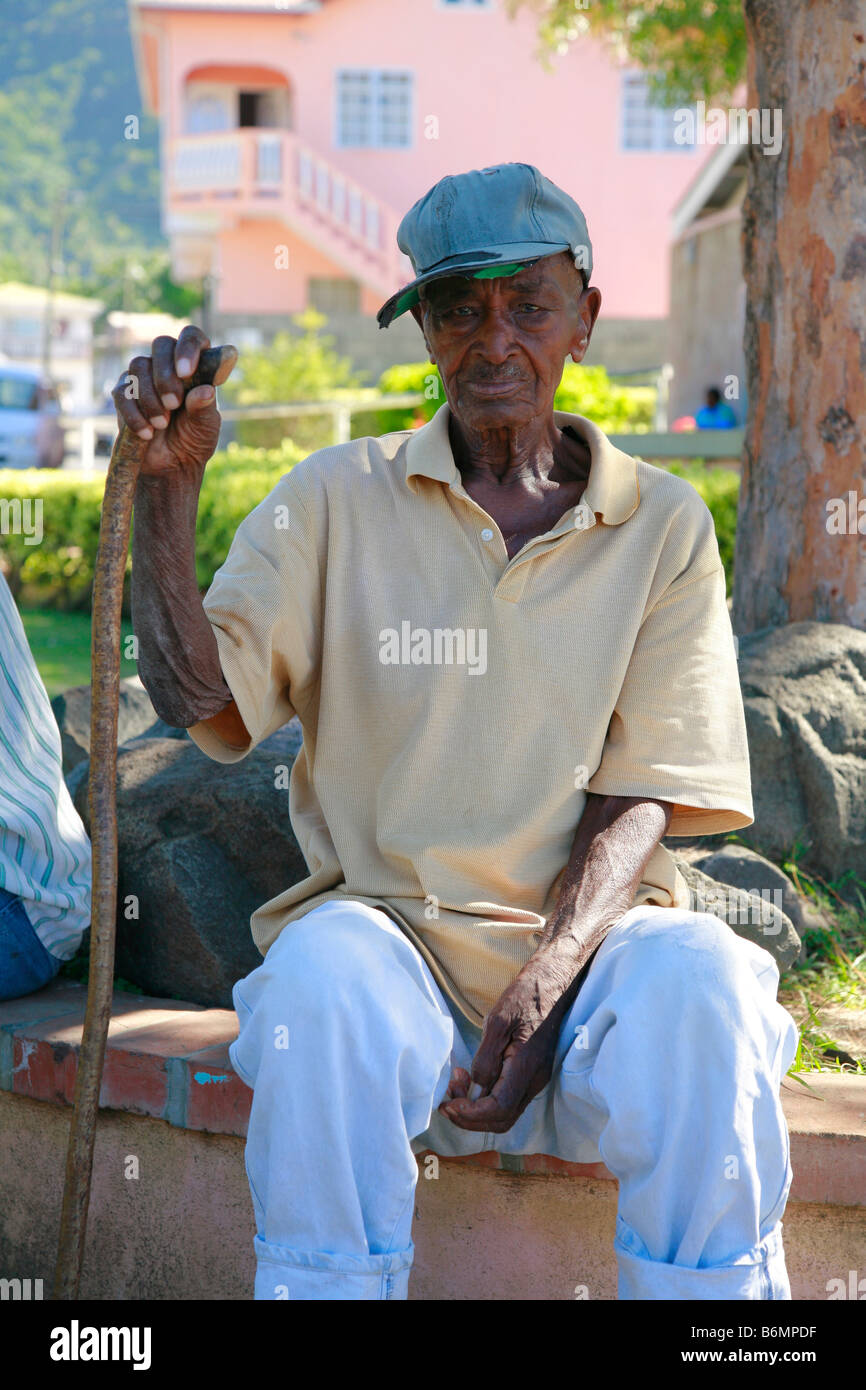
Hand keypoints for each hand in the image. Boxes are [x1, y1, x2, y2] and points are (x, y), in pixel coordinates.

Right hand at [111, 325, 234, 477]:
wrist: (170, 466)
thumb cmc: (193, 441)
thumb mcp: (206, 428)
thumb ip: (204, 409)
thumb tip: (205, 391)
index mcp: (196, 366)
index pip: (191, 336)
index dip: (188, 347)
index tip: (186, 372)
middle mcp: (169, 364)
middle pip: (161, 344)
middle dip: (166, 374)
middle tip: (174, 403)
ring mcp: (144, 376)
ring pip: (138, 364)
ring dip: (150, 396)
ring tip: (162, 424)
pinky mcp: (124, 393)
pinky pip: (122, 392)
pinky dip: (134, 414)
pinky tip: (147, 432)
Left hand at [439, 950, 578, 1133]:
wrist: (552, 985)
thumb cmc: (524, 996)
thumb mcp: (498, 1018)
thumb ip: (486, 1056)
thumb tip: (476, 1085)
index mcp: (527, 1066)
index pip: (500, 1108)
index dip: (471, 1114)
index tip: (449, 1104)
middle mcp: (534, 1080)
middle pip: (502, 1120)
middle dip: (470, 1118)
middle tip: (447, 1101)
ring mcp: (534, 1080)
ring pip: (505, 1114)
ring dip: (476, 1111)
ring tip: (455, 1088)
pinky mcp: (530, 1076)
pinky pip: (507, 1101)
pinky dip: (485, 1102)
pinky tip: (470, 1082)